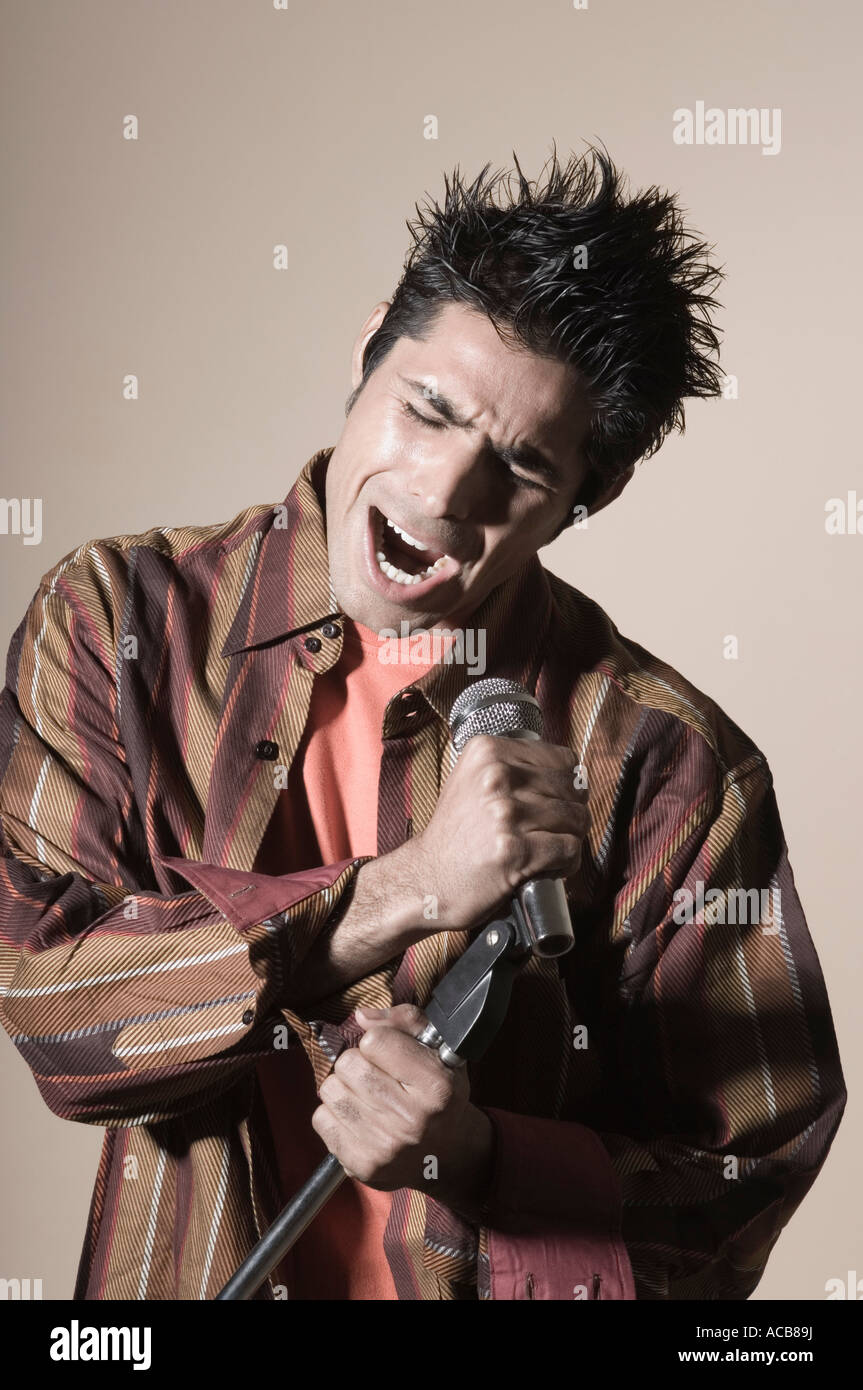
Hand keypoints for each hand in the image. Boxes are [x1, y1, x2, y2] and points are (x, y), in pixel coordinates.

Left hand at [311, 1003, 494, 1219]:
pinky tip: (357, 1117)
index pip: (374, 1040)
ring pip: (329, 1090)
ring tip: (365, 1095)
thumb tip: (361, 1017)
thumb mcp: (439, 1050)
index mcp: (435, 1085)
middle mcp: (411, 1118)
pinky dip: (333, 1114)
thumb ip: (405, 1021)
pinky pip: (320, 1119)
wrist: (445, 1155)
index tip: (388, 1053)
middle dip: (357, 1063)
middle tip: (374, 1074)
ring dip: (343, 1087)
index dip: (378, 1041)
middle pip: (347, 1064)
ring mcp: (385, 1145)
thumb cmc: (438, 1095)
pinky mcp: (362, 1165)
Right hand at [409, 733, 589, 929]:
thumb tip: (571, 774)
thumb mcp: (474, 780)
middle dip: (573, 812)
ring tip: (551, 849)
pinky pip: (570, 849)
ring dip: (571, 838)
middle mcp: (497, 777)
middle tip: (555, 830)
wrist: (428, 878)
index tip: (559, 800)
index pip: (563, 759)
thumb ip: (514, 768)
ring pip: (577, 819)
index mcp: (488, 752)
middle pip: (572, 789)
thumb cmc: (454, 835)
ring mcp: (507, 813)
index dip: (569, 783)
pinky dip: (568, 863)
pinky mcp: (517, 850)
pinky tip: (550, 867)